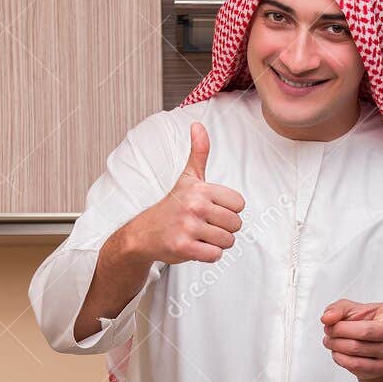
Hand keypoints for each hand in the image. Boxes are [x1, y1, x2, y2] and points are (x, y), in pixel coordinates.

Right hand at [117, 122, 244, 265]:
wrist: (143, 233)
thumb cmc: (171, 205)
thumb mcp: (187, 177)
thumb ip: (198, 153)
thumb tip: (198, 125)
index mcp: (200, 189)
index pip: (239, 204)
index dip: (228, 210)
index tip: (211, 210)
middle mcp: (195, 206)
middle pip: (236, 224)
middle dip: (223, 228)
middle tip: (204, 225)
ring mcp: (189, 227)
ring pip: (227, 241)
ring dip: (216, 243)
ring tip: (199, 235)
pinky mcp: (184, 247)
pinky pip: (215, 255)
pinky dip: (207, 255)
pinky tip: (195, 246)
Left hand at [319, 299, 382, 381]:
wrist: (358, 346)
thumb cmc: (356, 322)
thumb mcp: (346, 309)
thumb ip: (336, 309)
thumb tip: (328, 318)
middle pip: (366, 332)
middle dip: (340, 330)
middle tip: (329, 329)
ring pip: (356, 349)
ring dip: (335, 343)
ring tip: (330, 339)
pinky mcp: (379, 369)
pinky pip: (354, 365)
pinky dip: (338, 357)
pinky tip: (337, 352)